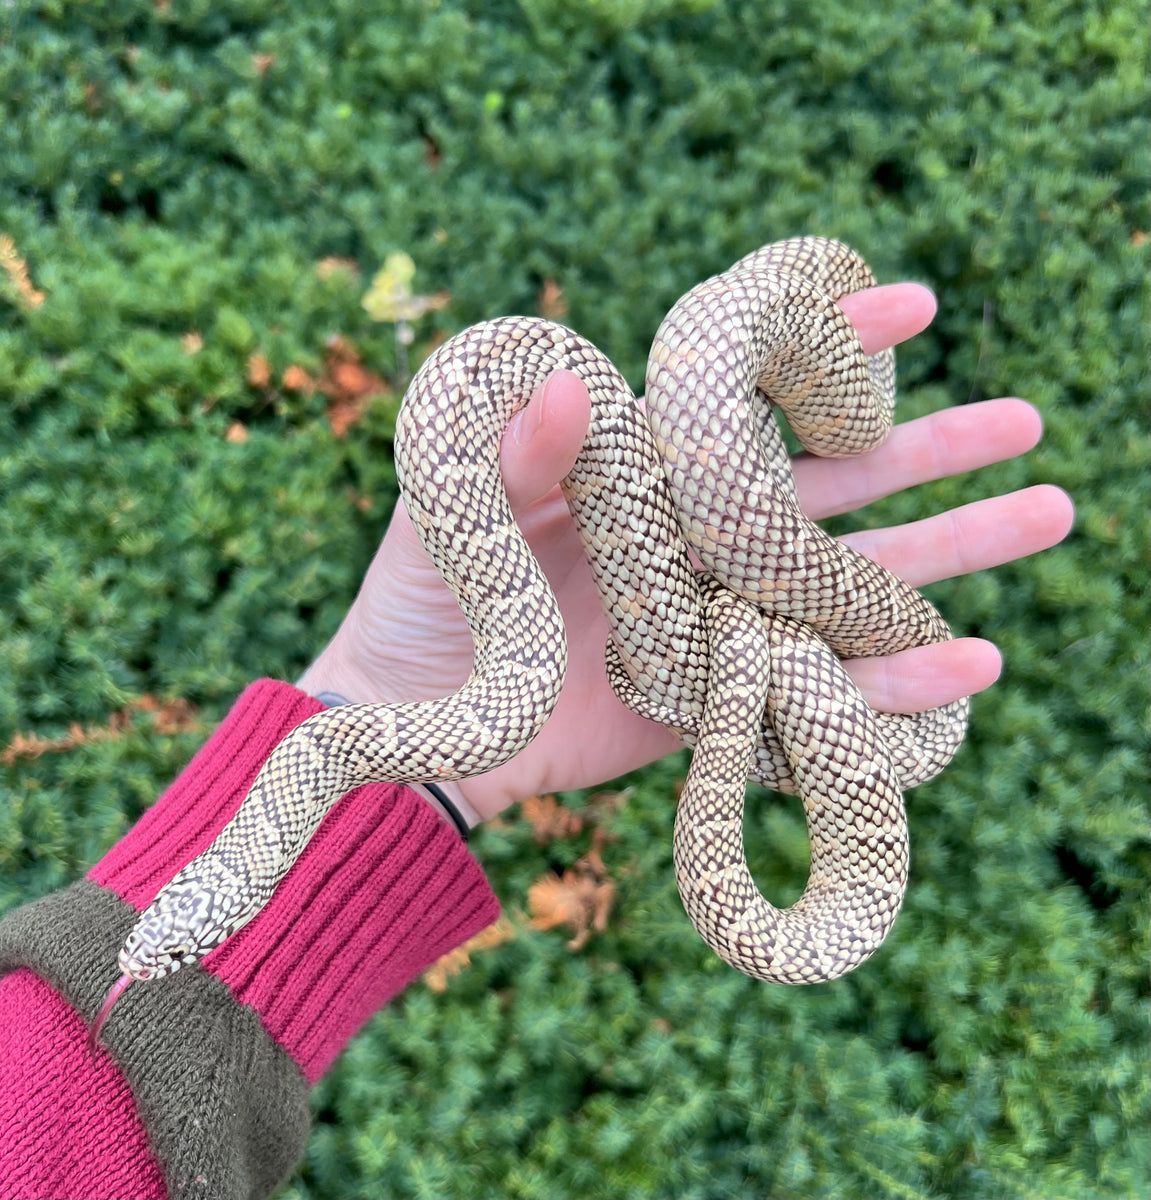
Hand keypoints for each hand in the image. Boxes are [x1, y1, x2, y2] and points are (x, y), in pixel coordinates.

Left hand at [298, 285, 1073, 819]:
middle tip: (1027, 422)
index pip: (752, 405)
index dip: (829, 356)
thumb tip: (572, 381)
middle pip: (833, 489)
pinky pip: (820, 686)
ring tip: (1047, 513)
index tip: (914, 307)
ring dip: (948, 550)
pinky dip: (892, 680)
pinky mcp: (723, 696)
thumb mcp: (452, 516)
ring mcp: (720, 617)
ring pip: (850, 577)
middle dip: (927, 453)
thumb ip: (513, 455)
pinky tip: (971, 660)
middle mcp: (698, 539)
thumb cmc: (424, 605)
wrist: (421, 722)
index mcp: (647, 477)